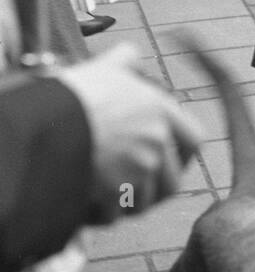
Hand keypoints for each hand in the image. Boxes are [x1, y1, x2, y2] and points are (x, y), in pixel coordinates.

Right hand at [58, 43, 200, 219]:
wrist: (45, 121)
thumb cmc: (74, 94)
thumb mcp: (103, 67)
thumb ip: (124, 61)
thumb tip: (131, 55)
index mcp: (160, 111)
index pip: (193, 140)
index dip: (181, 154)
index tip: (167, 158)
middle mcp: (157, 142)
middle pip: (171, 181)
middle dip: (153, 188)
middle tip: (133, 185)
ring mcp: (139, 170)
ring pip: (144, 202)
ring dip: (128, 203)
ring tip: (106, 194)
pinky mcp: (116, 195)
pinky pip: (115, 216)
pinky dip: (102, 214)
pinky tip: (86, 202)